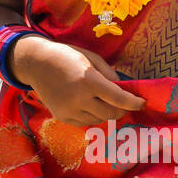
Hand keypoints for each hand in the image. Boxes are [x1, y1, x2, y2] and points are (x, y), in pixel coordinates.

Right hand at [10, 36, 146, 127]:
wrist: (36, 64)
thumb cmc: (66, 56)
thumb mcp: (91, 58)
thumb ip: (109, 74)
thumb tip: (123, 89)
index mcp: (89, 81)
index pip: (118, 98)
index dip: (133, 102)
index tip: (142, 103)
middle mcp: (79, 99)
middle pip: (110, 113)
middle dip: (121, 109)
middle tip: (123, 103)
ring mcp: (69, 110)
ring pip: (98, 119)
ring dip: (106, 112)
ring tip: (102, 100)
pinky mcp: (62, 117)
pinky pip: (85, 122)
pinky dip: (92, 115)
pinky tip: (88, 104)